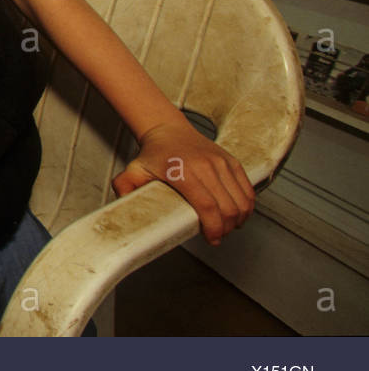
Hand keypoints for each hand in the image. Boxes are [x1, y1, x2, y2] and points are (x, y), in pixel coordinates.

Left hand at [112, 122, 254, 245]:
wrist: (169, 130)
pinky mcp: (232, 161)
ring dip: (238, 219)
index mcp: (183, 170)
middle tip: (217, 236)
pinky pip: (248, 189)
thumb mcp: (134, 170)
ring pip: (241, 200)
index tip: (212, 239)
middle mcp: (206, 165)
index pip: (207, 206)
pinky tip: (238, 215)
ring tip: (227, 227)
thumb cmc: (153, 155)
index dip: (214, 228)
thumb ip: (125, 186)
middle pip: (228, 207)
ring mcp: (221, 162)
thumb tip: (122, 204)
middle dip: (225, 228)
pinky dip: (247, 206)